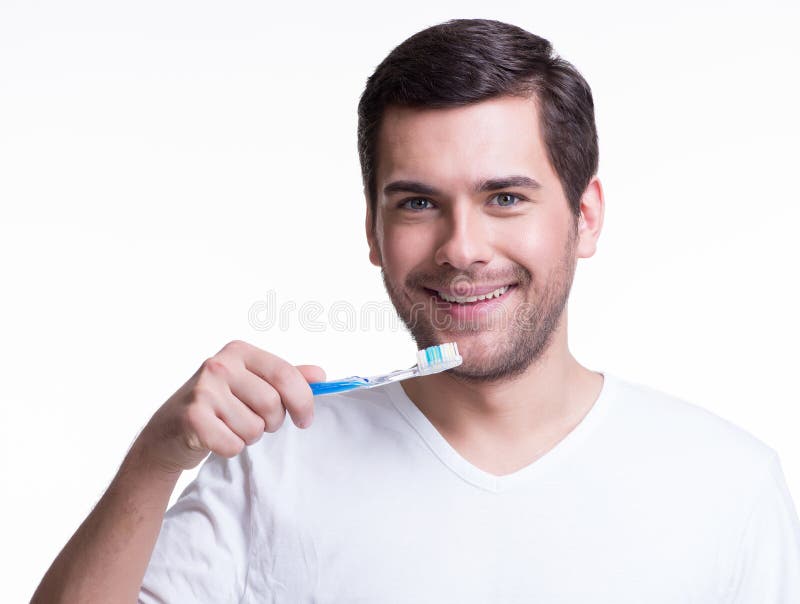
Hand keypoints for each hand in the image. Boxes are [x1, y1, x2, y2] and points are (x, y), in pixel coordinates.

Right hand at [135, 340, 324, 473]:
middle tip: (254, 423)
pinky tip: (215, 438)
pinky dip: (230, 448)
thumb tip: (321, 375)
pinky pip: (233, 444)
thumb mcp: (250, 385)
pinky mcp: (192, 417)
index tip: (305, 420)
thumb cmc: (217, 406)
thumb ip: (285, 378)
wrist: (167, 432)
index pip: (286, 374)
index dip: (303, 401)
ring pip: (254, 428)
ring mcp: (203, 389)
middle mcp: (219, 364)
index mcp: (239, 351)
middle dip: (271, 423)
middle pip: (272, 404)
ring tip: (230, 427)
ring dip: (248, 437)